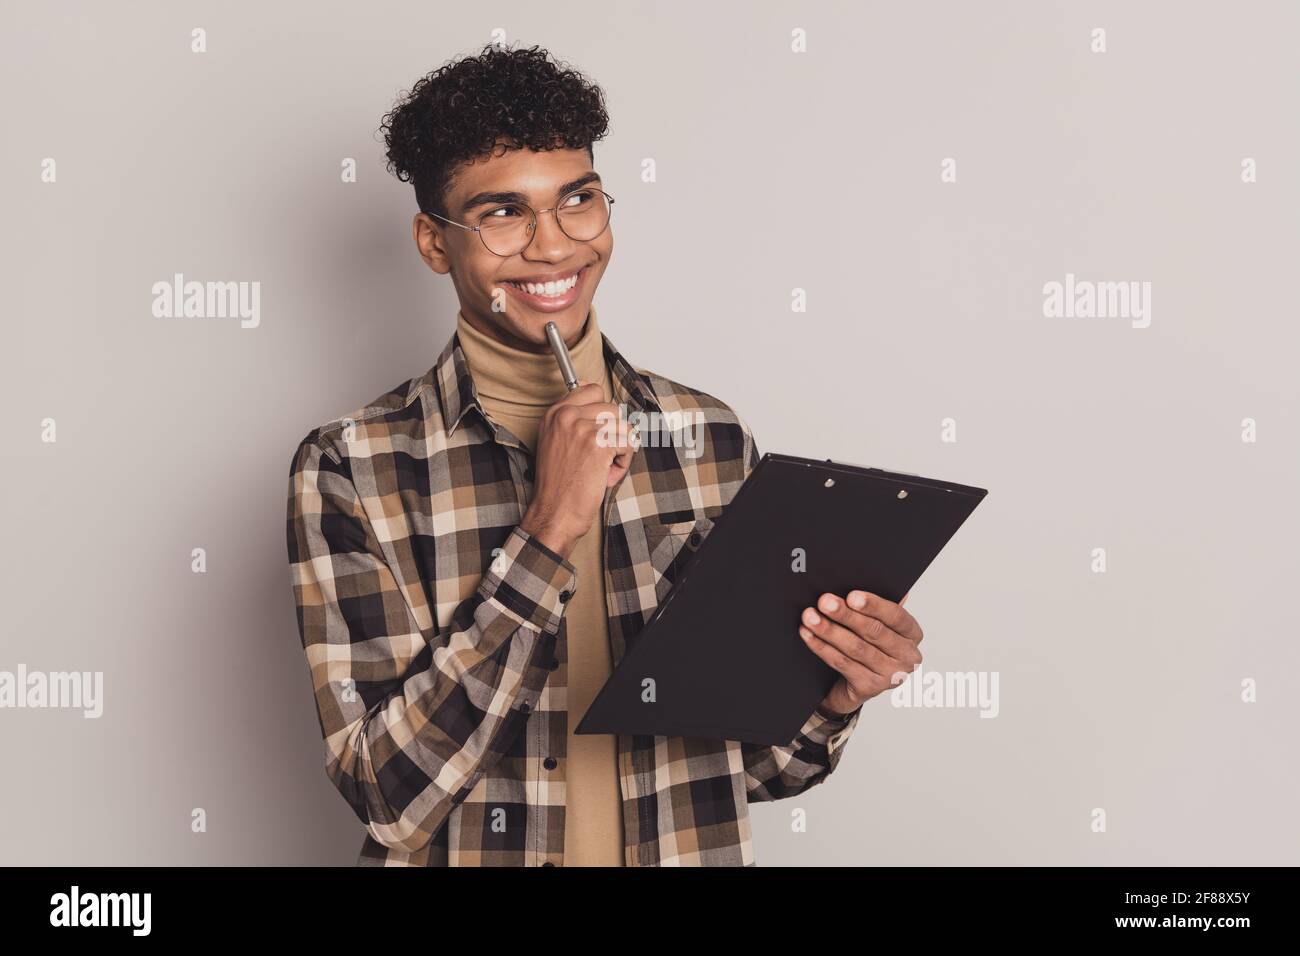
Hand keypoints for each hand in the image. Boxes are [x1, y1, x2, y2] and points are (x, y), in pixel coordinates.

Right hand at [519, 380, 637, 558]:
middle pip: (613, 408)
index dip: (603, 414)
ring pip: (624, 425)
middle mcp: (566, 415)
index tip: (598, 433)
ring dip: (620, 449)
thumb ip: (572, 418)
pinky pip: (629, 442)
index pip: (592, 390)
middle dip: (613, 434)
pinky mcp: (598, 443)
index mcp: (554, 413)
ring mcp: (582, 427)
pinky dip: (624, 462)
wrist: (554, 512)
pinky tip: (605, 475)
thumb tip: (593, 393)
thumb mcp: (555, 442)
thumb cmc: (558, 484)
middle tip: (599, 458)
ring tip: (602, 468)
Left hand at [798, 590, 922, 715]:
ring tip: (810, 617)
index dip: (873, 605)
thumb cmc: (866, 645)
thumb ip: (875, 607)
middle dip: (845, 615)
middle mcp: (907, 657)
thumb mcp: (875, 624)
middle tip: (824, 602)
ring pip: (856, 648)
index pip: (896, 616)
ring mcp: (890, 675)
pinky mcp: (870, 688)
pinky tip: (809, 635)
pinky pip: (842, 663)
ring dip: (829, 630)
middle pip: (873, 631)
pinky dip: (822, 648)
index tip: (851, 596)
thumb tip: (870, 577)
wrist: (853, 685)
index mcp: (912, 634)